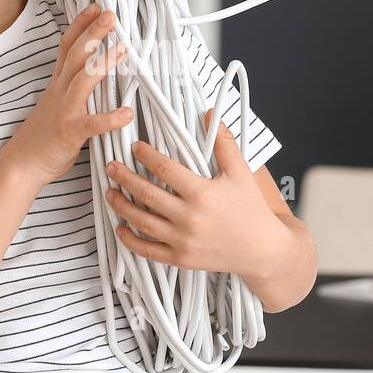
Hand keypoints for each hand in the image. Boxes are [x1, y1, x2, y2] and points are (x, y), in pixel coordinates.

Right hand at [6, 3, 131, 187]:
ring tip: (123, 48)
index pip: (67, 47)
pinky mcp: (69, 132)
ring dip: (103, 63)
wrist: (21, 165)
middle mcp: (59, 92)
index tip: (96, 6)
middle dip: (93, 33)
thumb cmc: (42, 137)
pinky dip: (109, 118)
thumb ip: (73, 89)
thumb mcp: (56, 104)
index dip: (80, 25)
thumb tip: (95, 75)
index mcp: (57, 85)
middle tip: (110, 14)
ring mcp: (64, 111)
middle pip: (76, 55)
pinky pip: (91, 124)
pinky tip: (127, 113)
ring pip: (83, 80)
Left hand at [103, 108, 291, 279]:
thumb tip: (208, 114)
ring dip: (121, 206)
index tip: (135, 147)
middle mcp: (189, 217)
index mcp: (202, 193)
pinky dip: (130, 240)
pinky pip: (148, 250)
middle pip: (147, 194)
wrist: (263, 250)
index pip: (165, 169)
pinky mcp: (181, 258)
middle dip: (125, 178)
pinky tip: (119, 228)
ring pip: (142, 221)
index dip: (146, 155)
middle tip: (111, 166)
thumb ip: (223, 143)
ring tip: (109, 192)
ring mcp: (183, 240)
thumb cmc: (252, 209)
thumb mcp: (241, 172)